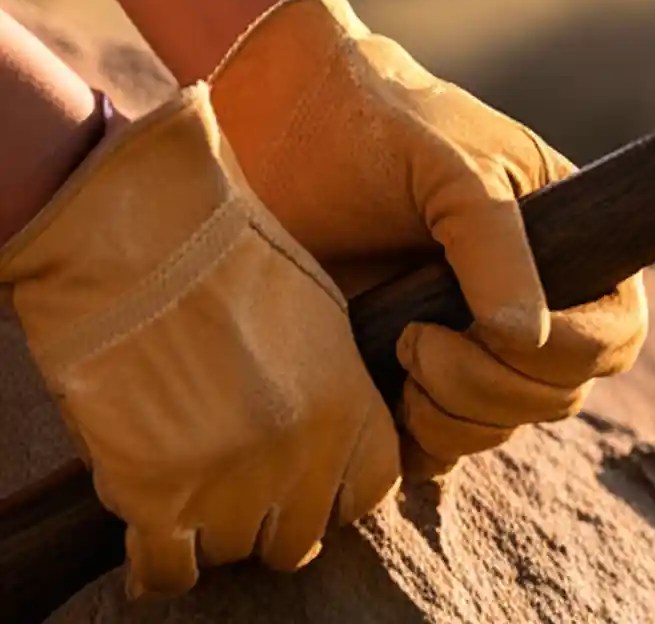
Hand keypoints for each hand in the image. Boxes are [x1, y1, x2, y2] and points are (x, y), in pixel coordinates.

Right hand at [0, 86, 399, 596]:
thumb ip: (338, 386)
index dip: (337, 491)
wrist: (134, 236)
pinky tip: (154, 524)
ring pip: (237, 551)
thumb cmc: (226, 254)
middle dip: (275, 515)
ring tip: (192, 484)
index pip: (369, 493)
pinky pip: (170, 569)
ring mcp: (230, 480)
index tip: (310, 478)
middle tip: (242, 485)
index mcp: (348, 407)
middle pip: (301, 535)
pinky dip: (162, 559)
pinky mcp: (155, 493)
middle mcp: (300, 454)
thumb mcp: (320, 314)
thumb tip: (337, 431)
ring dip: (216, 528)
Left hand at [211, 0, 647, 477]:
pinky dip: (417, 437)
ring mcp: (468, 347)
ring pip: (498, 427)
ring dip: (452, 411)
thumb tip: (528, 341)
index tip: (502, 334)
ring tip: (397, 347)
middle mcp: (527, 305)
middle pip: (559, 395)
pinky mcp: (409, 380)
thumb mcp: (455, 172)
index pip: (615, 333)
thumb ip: (498, 251)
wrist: (276, 130)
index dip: (577, 353)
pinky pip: (438, 446)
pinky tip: (378, 391)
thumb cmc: (376, 127)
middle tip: (419, 339)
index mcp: (564, 248)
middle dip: (494, 385)